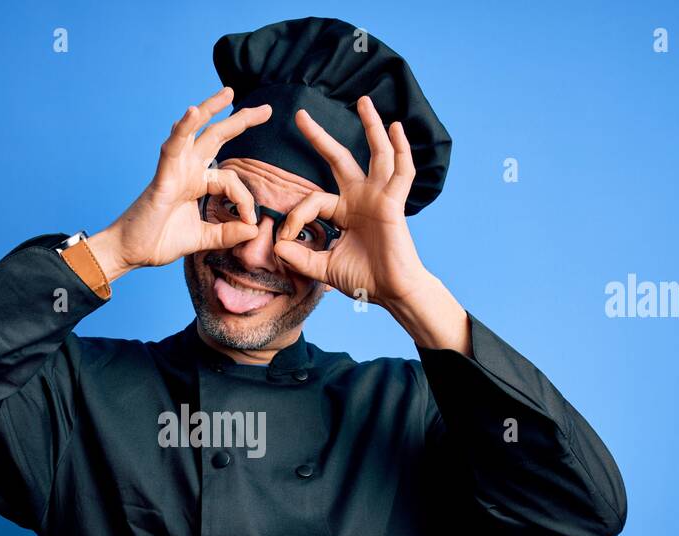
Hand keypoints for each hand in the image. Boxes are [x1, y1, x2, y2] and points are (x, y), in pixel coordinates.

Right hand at [90, 87, 270, 280]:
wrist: (131, 252)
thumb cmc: (158, 241)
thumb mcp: (202, 238)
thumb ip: (226, 234)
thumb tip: (253, 229)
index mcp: (196, 183)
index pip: (230, 179)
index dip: (245, 199)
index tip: (251, 221)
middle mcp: (187, 171)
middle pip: (216, 137)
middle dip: (240, 122)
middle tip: (267, 110)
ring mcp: (174, 170)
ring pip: (195, 132)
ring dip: (210, 109)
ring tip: (228, 92)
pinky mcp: (162, 177)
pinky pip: (173, 147)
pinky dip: (183, 128)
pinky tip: (192, 111)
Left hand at [272, 96, 468, 351]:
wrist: (391, 292)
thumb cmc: (363, 279)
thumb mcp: (323, 268)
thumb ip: (301, 258)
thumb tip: (277, 247)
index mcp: (343, 212)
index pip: (312, 201)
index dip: (295, 217)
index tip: (285, 239)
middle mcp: (360, 198)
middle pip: (339, 158)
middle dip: (320, 137)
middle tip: (300, 115)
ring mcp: (379, 197)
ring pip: (376, 154)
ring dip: (371, 126)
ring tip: (364, 101)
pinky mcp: (394, 202)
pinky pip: (401, 171)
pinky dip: (401, 149)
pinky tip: (397, 128)